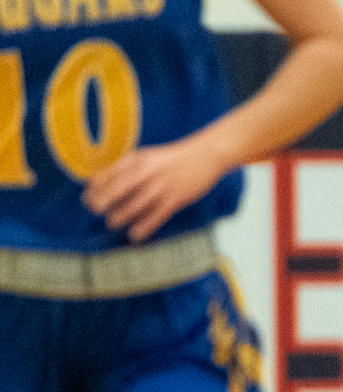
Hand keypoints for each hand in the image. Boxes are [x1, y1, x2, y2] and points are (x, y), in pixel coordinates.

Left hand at [83, 140, 232, 242]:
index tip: (87, 198)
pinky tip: (135, 235)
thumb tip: (105, 184)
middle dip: (102, 203)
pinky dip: (143, 228)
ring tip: (113, 222)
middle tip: (95, 211)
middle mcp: (147, 172)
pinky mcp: (175, 199)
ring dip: (119, 216)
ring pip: (133, 206)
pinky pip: (154, 217)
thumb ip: (129, 168)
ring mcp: (161, 186)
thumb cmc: (175, 158)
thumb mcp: (149, 157)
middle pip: (117, 190)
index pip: (109, 174)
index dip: (95, 188)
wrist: (206, 156)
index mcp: (138, 159)